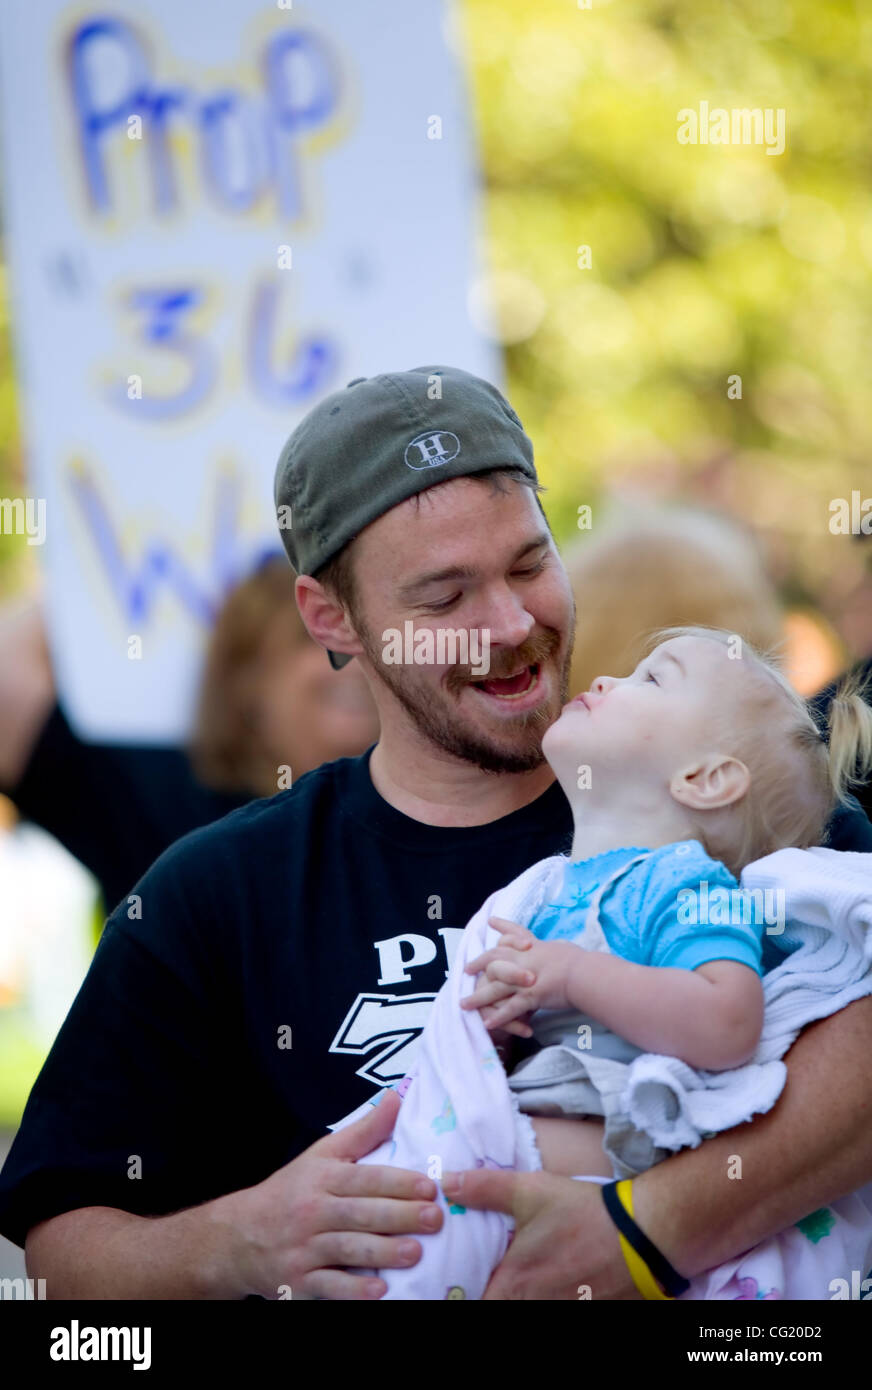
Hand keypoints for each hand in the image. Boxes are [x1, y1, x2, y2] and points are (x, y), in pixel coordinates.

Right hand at [222, 1090, 442, 1299]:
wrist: (239, 1236)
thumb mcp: (322, 1155)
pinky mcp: (298, 1281)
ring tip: (416, 1253)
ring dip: (383, 1252)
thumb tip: (395, 1097)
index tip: (429, 1186)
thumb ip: (363, 1131)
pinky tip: (380, 1291)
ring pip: (347, 1249)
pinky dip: (353, 1290)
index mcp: (322, 1178)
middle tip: (434, 1219)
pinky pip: (328, 1286)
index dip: (397, 1182)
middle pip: (360, 1213)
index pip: (364, 1178)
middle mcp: (312, 1211)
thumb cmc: (292, 1191)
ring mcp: (304, 1248)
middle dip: (399, 1216)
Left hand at [439, 1168, 641, 1299]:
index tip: (463, 1280)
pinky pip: (559, 1307)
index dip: (466, 1294)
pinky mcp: (589, 1312)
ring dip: (525, 1294)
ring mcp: (564, 1311)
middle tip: (492, 1274)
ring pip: (532, 1307)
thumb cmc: (582, 1213)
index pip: (477, 1304)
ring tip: (527, 1274)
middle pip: (502, 1305)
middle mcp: (536, 1305)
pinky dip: (553, 1295)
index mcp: (516, 1283)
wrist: (643, 1234)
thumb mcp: (530, 1191)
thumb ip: (484, 1189)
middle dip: (496, 1291)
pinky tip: (558, 1278)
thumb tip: (446, 1182)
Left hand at [461, 917, 579, 1030]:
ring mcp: (524, 978)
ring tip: (463, 1005)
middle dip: (478, 963)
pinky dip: (499, 1017)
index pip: (512, 935)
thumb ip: (553, 949)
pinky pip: (510, 1008)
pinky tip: (487, 1024)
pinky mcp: (530, 996)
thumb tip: (556, 948)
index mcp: (532, 947)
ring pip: (495, 987)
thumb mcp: (563, 947)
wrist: (584, 973)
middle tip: (466, 968)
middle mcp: (523, 960)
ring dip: (478, 997)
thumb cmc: (579, 960)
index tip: (491, 922)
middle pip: (494, 958)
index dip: (501, 930)